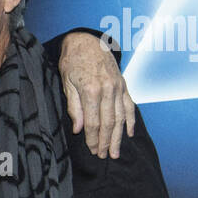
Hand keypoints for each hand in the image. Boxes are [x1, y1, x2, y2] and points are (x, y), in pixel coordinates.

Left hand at [59, 32, 135, 158]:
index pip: (94, 122)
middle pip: (109, 123)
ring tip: (116, 152)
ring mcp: (118, 87)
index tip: (93, 151)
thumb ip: (74, 107)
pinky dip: (131, 120)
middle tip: (105, 157)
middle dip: (107, 142)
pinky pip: (129, 106)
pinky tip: (129, 133)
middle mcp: (108, 89)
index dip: (93, 139)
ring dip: (119, 136)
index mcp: (91, 90)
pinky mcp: (123, 84)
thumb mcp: (66, 83)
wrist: (87, 40)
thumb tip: (79, 129)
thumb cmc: (72, 61)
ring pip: (121, 117)